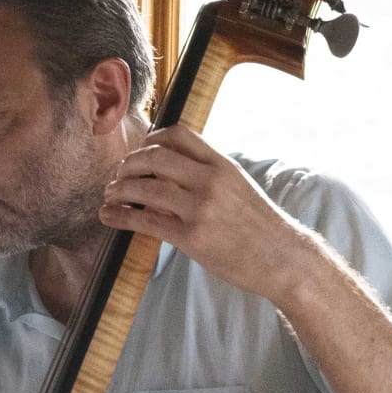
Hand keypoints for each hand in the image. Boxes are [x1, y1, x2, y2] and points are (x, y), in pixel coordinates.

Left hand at [101, 123, 311, 301]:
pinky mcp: (191, 237)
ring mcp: (200, 209)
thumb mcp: (239, 185)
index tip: (139, 150)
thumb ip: (208, 173)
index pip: (178, 134)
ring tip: (110, 194)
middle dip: (128, 163)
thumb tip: (171, 167)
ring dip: (118, 189)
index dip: (150, 139)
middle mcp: (210, 181)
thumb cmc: (260, 225)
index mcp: (222, 164)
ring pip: (144, 188)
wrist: (283, 258)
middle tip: (117, 174)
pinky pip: (145, 221)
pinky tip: (108, 215)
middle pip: (154, 157)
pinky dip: (119, 215)